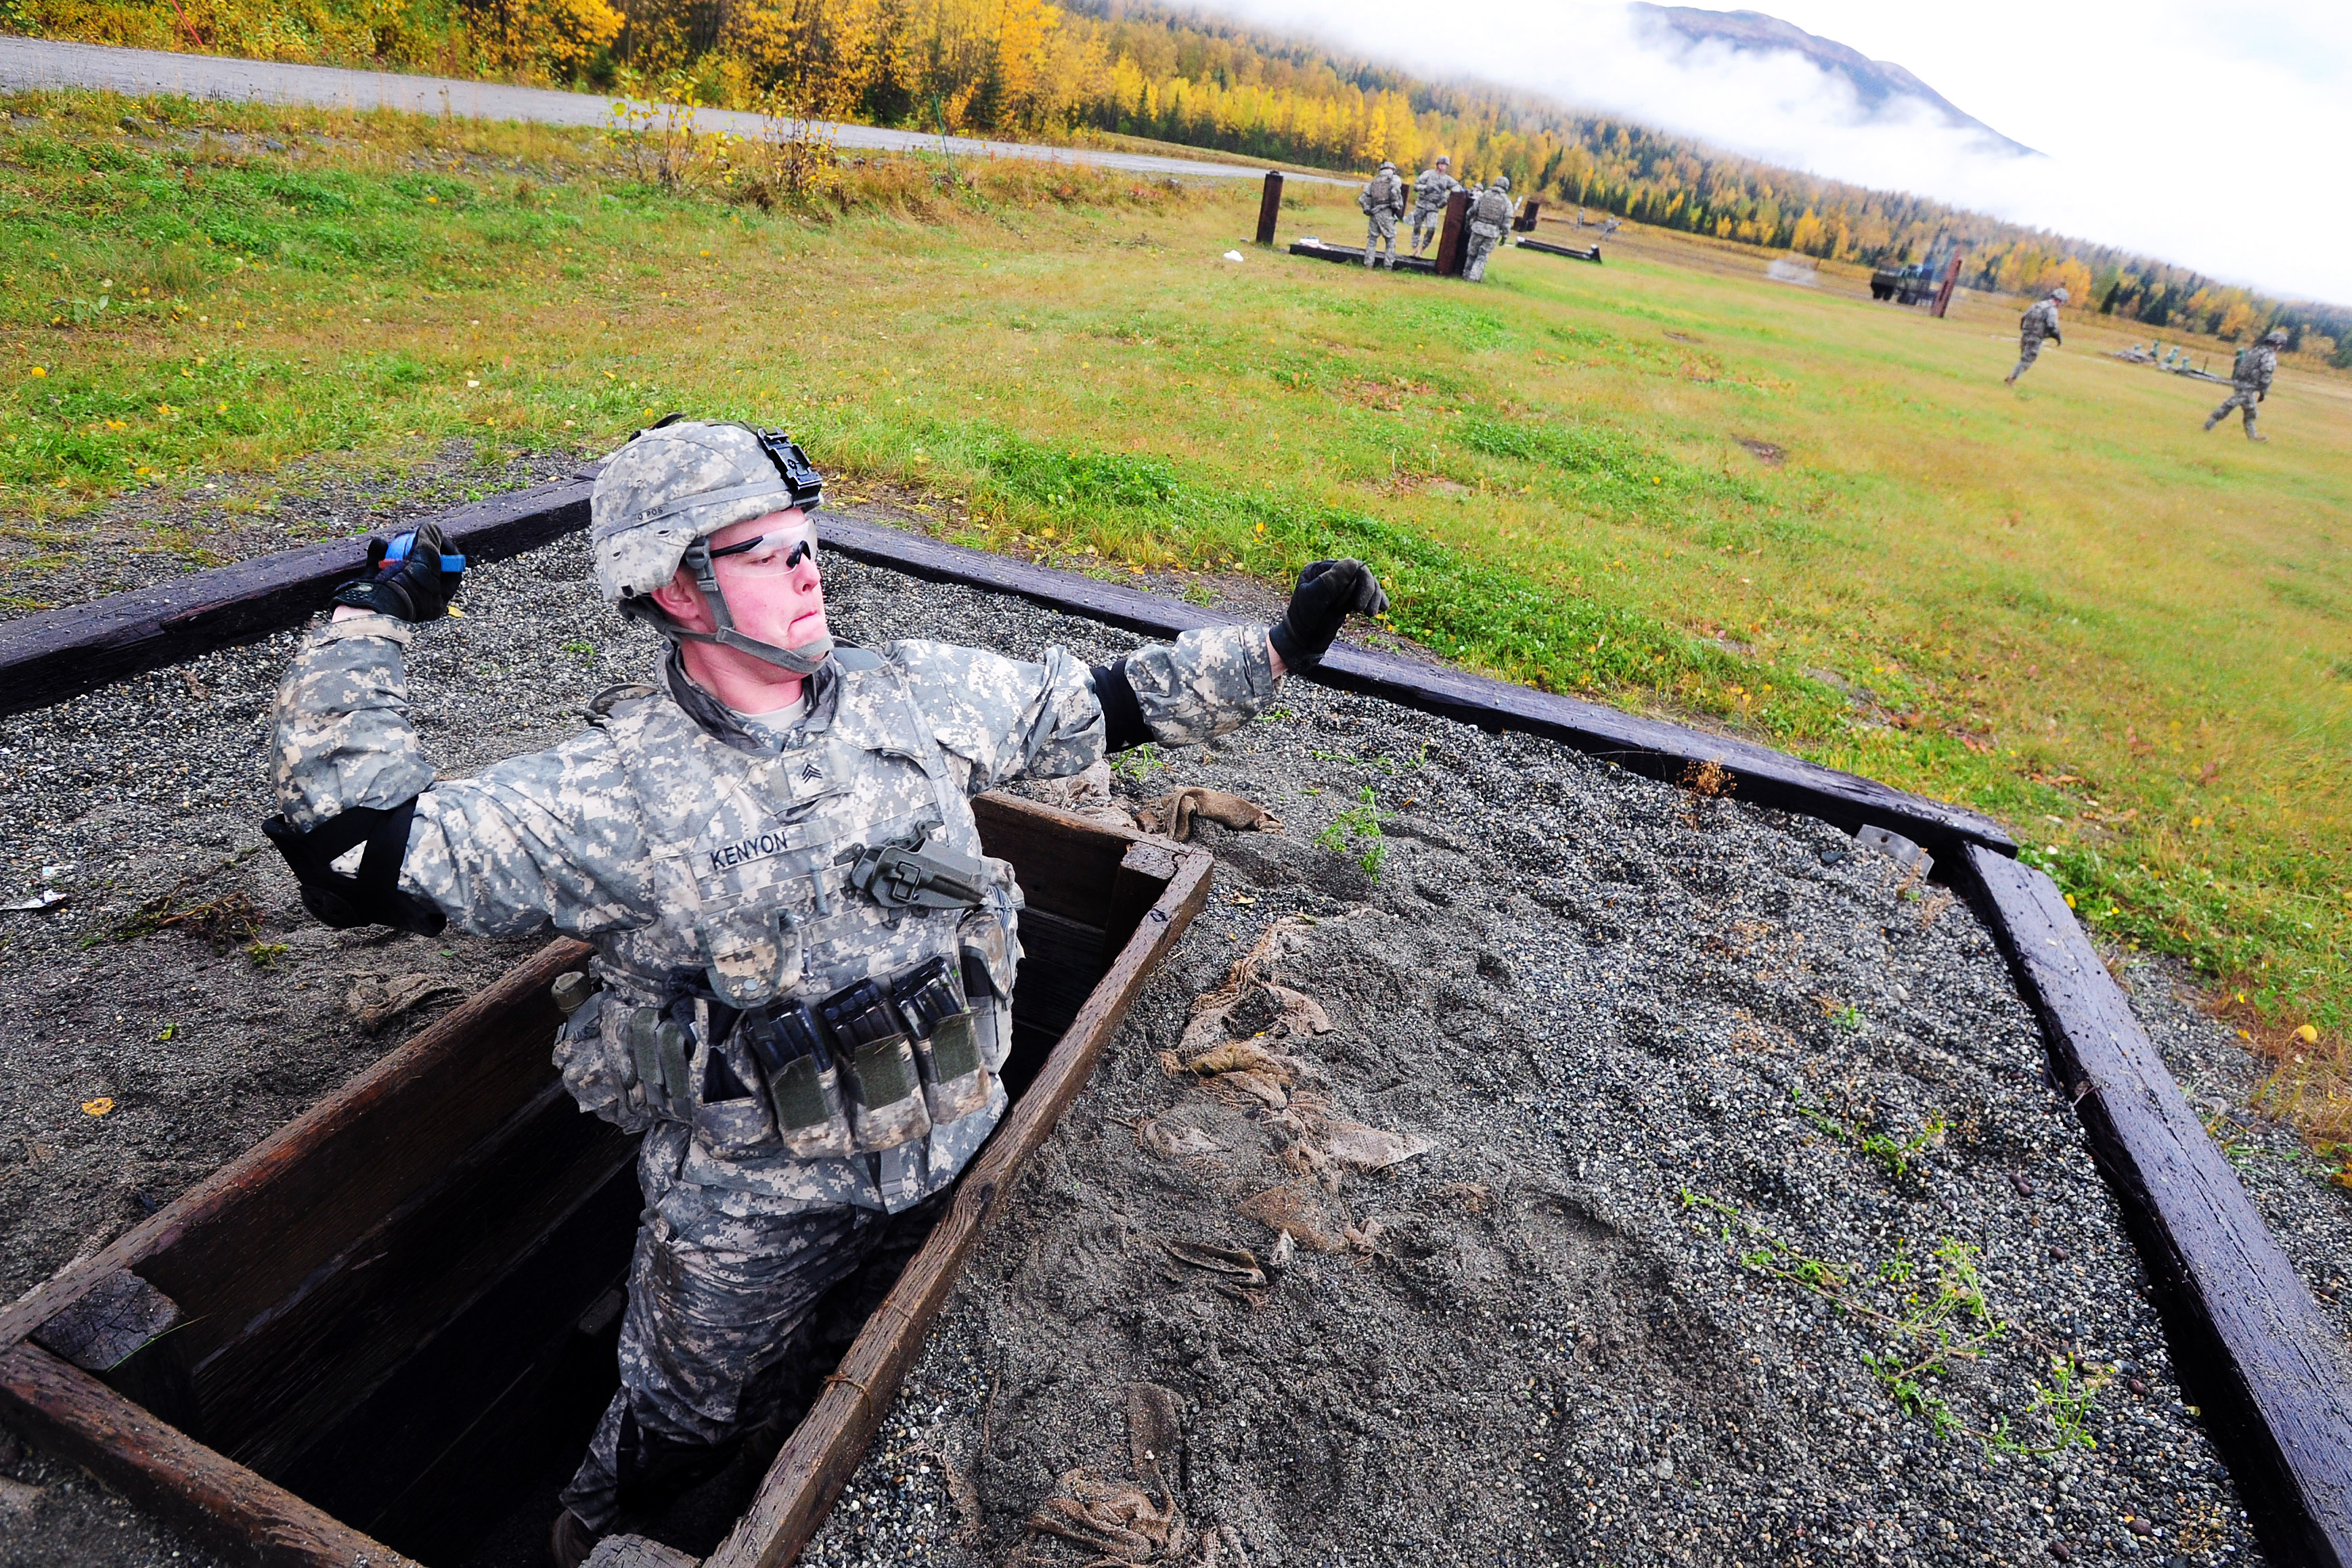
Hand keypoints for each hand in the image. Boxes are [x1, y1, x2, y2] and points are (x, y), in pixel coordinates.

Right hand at [329, 524, 464, 621]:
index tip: (439, 537)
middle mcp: (417, 598)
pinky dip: (379, 553)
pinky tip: (379, 544)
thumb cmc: (405, 587)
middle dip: (419, 547)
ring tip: (395, 538)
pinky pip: (378, 566)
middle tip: (414, 534)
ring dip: (397, 548)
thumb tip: (432, 528)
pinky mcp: (375, 587)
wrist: (370, 606)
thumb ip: (432, 543)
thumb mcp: (426, 562)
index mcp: (436, 599)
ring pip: (400, 564)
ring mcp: (396, 592)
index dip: (449, 552)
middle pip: (424, 566)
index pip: (451, 572)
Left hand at [1269, 558, 1387, 670]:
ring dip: (1374, 598)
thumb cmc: (1303, 619)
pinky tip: (1383, 608)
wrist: (1302, 640)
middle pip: (1362, 574)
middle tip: (1368, 613)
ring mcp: (1341, 586)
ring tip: (1371, 614)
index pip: (1351, 566)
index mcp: (1321, 568)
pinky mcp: (1348, 598)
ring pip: (1367, 584)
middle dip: (1369, 592)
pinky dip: (1377, 599)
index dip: (1362, 583)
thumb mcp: (1314, 599)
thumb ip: (1331, 581)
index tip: (1358, 607)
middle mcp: (1332, 574)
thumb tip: (1353, 562)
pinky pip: (1367, 594)